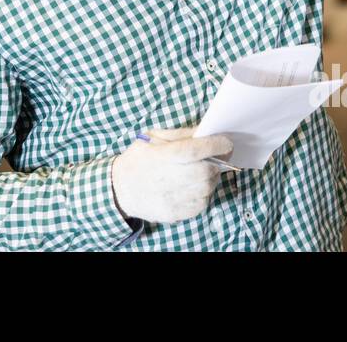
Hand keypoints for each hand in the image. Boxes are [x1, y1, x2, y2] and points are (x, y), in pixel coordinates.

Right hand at [110, 127, 233, 223]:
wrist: (120, 190)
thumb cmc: (139, 159)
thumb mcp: (152, 138)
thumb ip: (180, 134)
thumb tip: (206, 132)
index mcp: (162, 156)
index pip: (196, 150)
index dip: (216, 144)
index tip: (226, 142)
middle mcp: (168, 178)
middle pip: (206, 170)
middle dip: (217, 162)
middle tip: (216, 157)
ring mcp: (173, 199)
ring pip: (207, 187)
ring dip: (211, 177)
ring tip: (202, 170)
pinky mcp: (176, 213)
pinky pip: (202, 203)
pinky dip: (204, 193)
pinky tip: (194, 186)